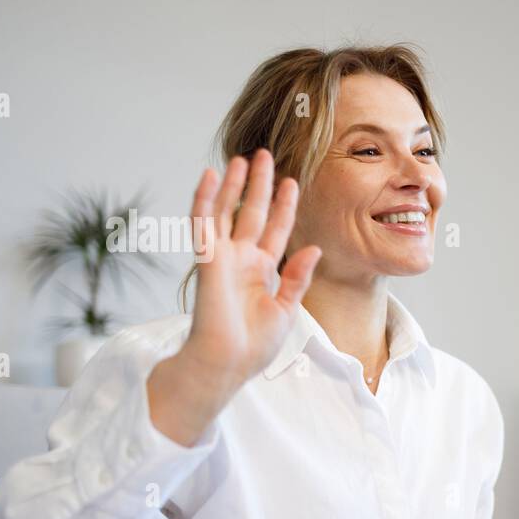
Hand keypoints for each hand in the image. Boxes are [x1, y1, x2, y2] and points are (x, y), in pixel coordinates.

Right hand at [149, 151, 320, 445]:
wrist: (228, 363)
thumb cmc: (254, 345)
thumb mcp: (287, 309)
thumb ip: (298, 278)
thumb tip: (314, 248)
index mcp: (263, 271)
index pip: (276, 229)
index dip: (284, 206)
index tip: (292, 182)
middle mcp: (243, 259)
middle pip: (252, 213)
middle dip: (260, 185)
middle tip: (265, 155)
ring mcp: (224, 258)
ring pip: (227, 212)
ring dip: (234, 185)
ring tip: (243, 158)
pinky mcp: (208, 260)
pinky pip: (204, 224)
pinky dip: (205, 199)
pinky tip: (210, 176)